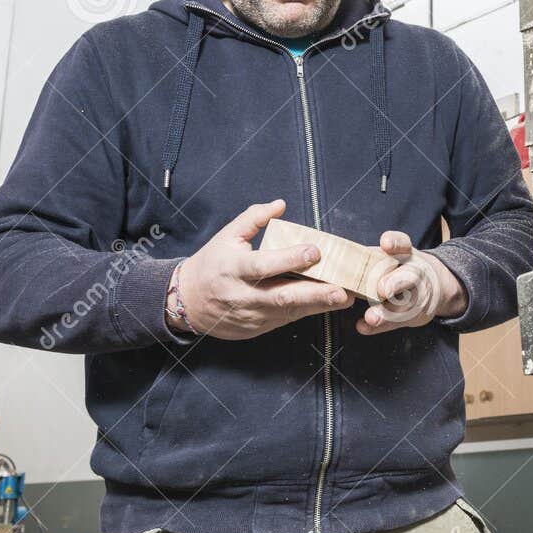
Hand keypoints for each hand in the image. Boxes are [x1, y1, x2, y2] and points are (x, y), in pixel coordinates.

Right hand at [167, 200, 351, 339]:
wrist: (187, 302)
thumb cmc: (211, 264)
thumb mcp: (227, 236)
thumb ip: (253, 218)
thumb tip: (280, 204)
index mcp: (233, 268)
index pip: (264, 265)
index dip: (290, 259)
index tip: (315, 251)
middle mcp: (243, 294)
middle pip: (282, 296)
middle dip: (315, 294)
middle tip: (342, 289)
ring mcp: (250, 315)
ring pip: (288, 312)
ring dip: (318, 306)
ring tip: (345, 298)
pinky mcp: (257, 328)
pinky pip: (285, 320)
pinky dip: (307, 312)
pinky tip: (327, 304)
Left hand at [355, 231, 466, 335]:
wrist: (432, 286)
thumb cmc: (400, 270)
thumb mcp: (392, 257)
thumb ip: (370, 260)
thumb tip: (337, 264)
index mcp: (407, 255)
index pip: (403, 244)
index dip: (395, 243)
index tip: (385, 243)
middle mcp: (416, 273)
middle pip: (410, 276)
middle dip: (396, 283)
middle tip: (382, 289)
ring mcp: (419, 296)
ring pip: (405, 305)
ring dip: (387, 312)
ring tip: (371, 317)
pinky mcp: (414, 314)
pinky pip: (397, 321)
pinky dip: (381, 326)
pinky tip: (365, 326)